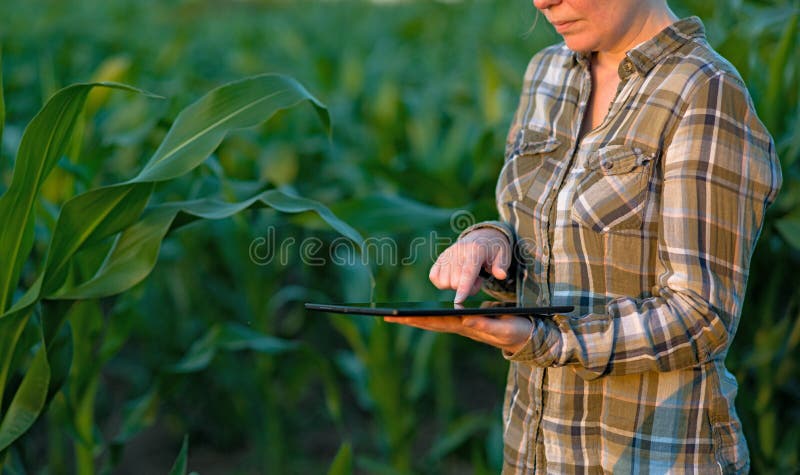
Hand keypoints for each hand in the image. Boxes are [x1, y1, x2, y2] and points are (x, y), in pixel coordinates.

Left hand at [383, 314, 531, 353]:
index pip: (436, 322)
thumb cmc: (517, 331)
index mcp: (467, 327)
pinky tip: (416, 313)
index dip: (417, 319)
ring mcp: (462, 325)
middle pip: (429, 323)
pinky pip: (441, 318)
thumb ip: (485, 325)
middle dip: (407, 320)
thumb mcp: (504, 327)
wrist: (527, 335)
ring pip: (433, 322)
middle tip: (385, 316)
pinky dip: (426, 315)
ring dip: (413, 319)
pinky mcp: (466, 321)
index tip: (398, 317)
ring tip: (393, 316)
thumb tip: (464, 319)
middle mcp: (460, 327)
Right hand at [429, 227, 510, 302]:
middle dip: (467, 288)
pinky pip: (434, 277)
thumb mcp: (504, 254)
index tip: (458, 301)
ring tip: (467, 276)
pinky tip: (454, 277)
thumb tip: (501, 275)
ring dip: (456, 286)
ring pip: (444, 282)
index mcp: (476, 249)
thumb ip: (502, 265)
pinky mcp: (441, 257)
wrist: (483, 235)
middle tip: (478, 279)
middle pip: (455, 281)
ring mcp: (448, 253)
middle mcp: (459, 250)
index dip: (463, 287)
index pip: (468, 272)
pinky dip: (442, 282)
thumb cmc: (494, 248)